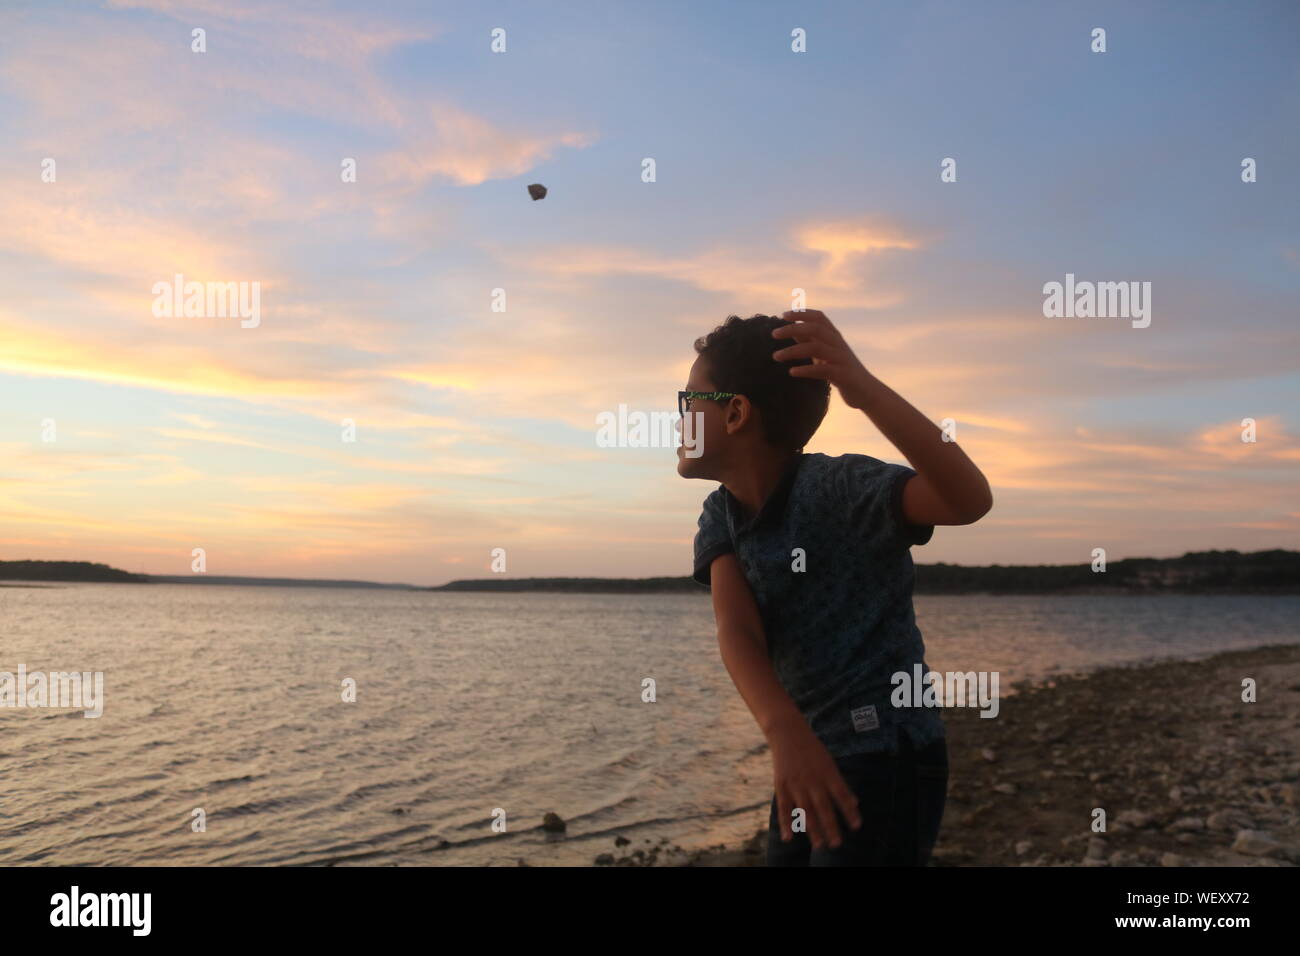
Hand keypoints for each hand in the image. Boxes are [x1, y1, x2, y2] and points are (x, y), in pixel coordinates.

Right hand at [768, 720, 861, 848]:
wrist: (788, 733)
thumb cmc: (813, 750)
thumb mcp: (830, 764)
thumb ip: (841, 784)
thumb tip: (855, 803)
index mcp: (827, 773)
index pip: (842, 795)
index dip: (850, 811)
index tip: (857, 826)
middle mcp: (813, 780)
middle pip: (823, 807)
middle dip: (831, 826)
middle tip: (837, 844)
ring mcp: (796, 784)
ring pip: (805, 811)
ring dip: (813, 830)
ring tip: (820, 846)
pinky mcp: (782, 786)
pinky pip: (784, 808)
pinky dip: (786, 823)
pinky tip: (789, 838)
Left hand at [771, 309, 873, 408]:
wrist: (866, 391)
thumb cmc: (841, 371)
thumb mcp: (825, 354)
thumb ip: (811, 341)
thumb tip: (791, 330)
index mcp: (834, 336)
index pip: (819, 317)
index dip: (802, 313)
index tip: (783, 315)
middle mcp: (838, 344)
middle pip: (815, 329)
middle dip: (793, 329)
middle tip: (774, 334)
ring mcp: (841, 359)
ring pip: (816, 348)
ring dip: (793, 351)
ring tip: (776, 356)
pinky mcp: (842, 375)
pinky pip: (822, 370)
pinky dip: (805, 370)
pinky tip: (792, 372)